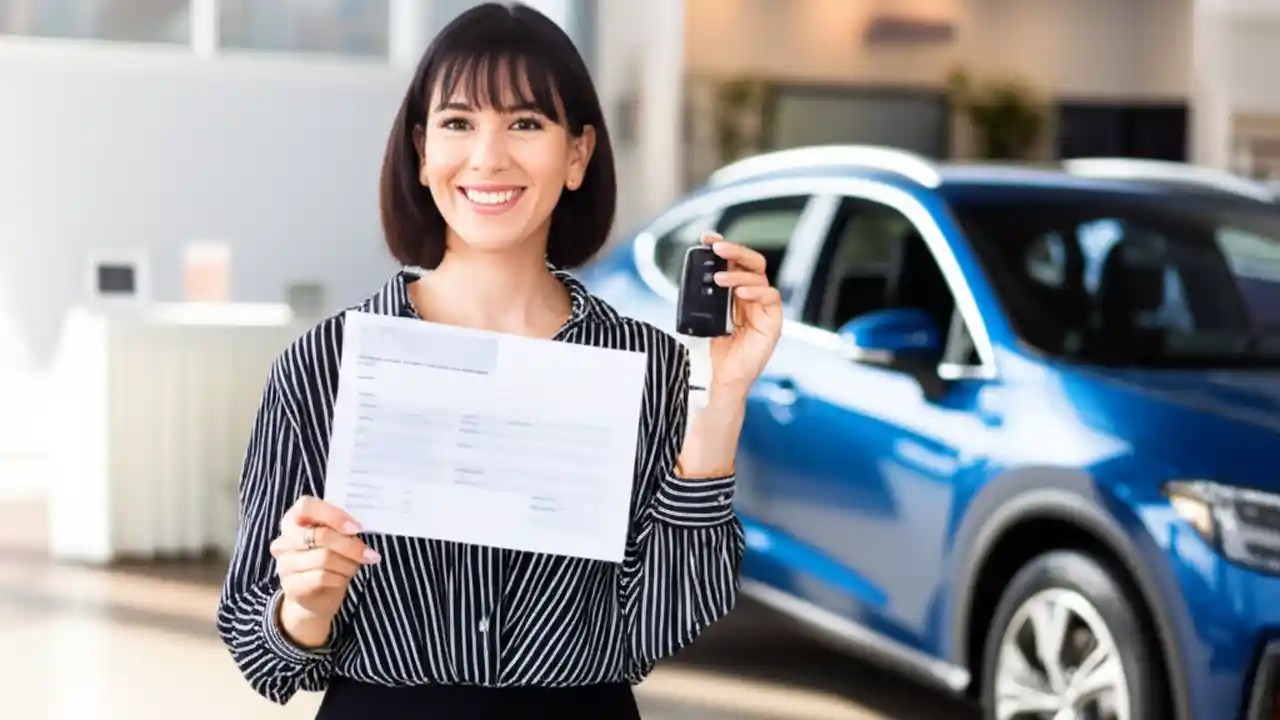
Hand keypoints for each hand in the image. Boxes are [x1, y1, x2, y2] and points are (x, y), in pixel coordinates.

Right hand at [269, 496, 379, 646]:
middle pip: (321, 535)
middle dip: (351, 546)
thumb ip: (341, 526)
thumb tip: (357, 526)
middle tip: (370, 554)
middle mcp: (284, 540)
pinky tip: (344, 578)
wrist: (316, 595)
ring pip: (324, 558)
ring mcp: (285, 564)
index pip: (306, 506)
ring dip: (348, 564)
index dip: (333, 515)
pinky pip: (322, 577)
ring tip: (355, 566)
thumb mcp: (335, 536)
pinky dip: (340, 578)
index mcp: (293, 519)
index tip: (356, 527)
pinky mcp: (291, 585)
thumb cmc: (328, 558)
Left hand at [704, 232, 782, 398]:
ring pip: (759, 277)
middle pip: (752, 263)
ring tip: (720, 278)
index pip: (734, 262)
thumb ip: (706, 296)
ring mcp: (763, 309)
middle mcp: (752, 297)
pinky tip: (740, 293)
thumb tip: (695, 272)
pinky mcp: (772, 322)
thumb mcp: (705, 316)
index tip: (707, 237)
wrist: (722, 380)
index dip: (724, 247)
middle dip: (734, 250)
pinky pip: (771, 297)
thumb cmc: (713, 351)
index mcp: (736, 293)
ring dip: (738, 273)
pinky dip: (755, 291)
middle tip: (717, 247)